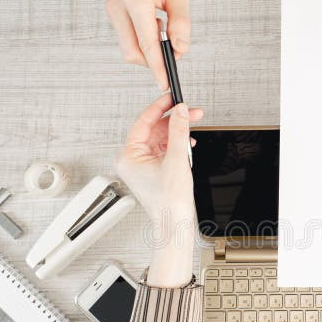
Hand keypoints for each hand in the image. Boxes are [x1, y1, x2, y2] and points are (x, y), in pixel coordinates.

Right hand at [107, 0, 189, 89]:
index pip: (146, 44)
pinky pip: (125, 37)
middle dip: (152, 61)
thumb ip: (181, 24)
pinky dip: (141, 40)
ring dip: (147, 49)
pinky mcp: (110, 10)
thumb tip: (180, 50)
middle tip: (171, 51)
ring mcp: (111, 8)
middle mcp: (118, 5)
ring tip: (162, 28)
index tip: (164, 83)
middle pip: (132, 52)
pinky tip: (152, 25)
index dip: (157, 67)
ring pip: (127, 48)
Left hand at [115, 96, 202, 286]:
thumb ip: (179, 131)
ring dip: (177, 132)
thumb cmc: (169, 201)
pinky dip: (176, 145)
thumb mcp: (177, 159)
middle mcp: (132, 159)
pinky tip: (188, 142)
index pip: (143, 122)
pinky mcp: (152, 170)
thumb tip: (180, 112)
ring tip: (193, 126)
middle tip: (190, 112)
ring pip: (160, 139)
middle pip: (153, 129)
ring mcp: (142, 165)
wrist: (175, 222)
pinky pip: (164, 150)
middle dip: (173, 121)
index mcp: (128, 156)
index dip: (159, 108)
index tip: (172, 98)